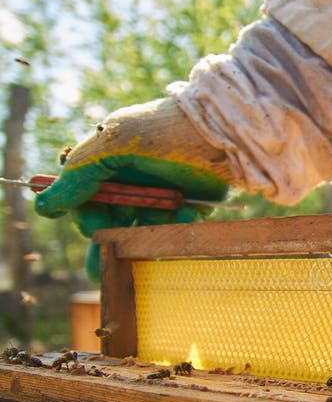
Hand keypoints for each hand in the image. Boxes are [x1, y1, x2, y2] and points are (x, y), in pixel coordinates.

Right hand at [35, 97, 231, 279]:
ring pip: (141, 231)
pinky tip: (178, 225)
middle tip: (100, 271)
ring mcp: (162, 196)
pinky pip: (174, 230)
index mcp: (111, 164)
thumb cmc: (162, 130)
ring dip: (138, 241)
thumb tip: (43, 207)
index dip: (87, 216)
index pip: (87, 200)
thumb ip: (78, 175)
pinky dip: (172, 232)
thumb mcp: (112, 145)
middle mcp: (134, 182)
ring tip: (134, 254)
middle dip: (105, 245)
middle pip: (111, 222)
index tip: (92, 228)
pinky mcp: (189, 208)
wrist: (219, 132)